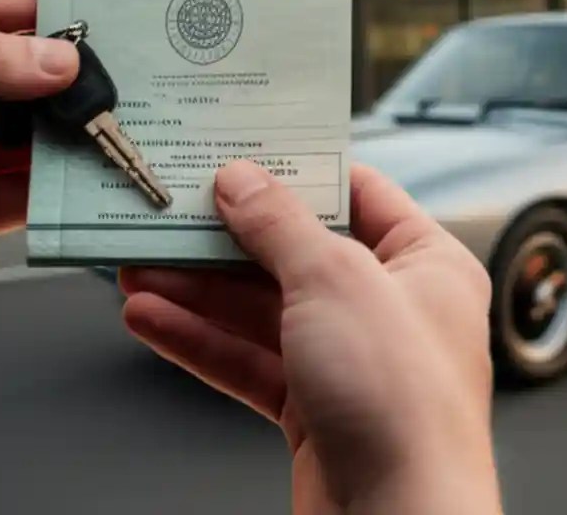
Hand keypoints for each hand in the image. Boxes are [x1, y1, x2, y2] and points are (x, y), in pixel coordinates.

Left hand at [0, 0, 78, 432]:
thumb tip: (57, 58)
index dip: (39, 13)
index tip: (97, 16)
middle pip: (19, 75)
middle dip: (67, 77)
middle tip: (123, 76)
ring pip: (32, 134)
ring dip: (69, 132)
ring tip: (118, 125)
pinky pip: (30, 192)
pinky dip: (60, 186)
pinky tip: (90, 177)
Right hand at [120, 161, 501, 513]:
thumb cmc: (405, 408)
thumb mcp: (335, 280)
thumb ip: (280, 225)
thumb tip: (244, 182)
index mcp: (428, 264)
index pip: (359, 194)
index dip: (297, 172)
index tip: (242, 155)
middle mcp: (394, 310)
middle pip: (297, 254)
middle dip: (226, 240)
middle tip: (170, 215)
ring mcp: (353, 363)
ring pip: (264, 312)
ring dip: (198, 291)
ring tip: (139, 268)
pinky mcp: (316, 411)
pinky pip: (250, 363)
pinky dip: (201, 342)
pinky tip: (154, 322)